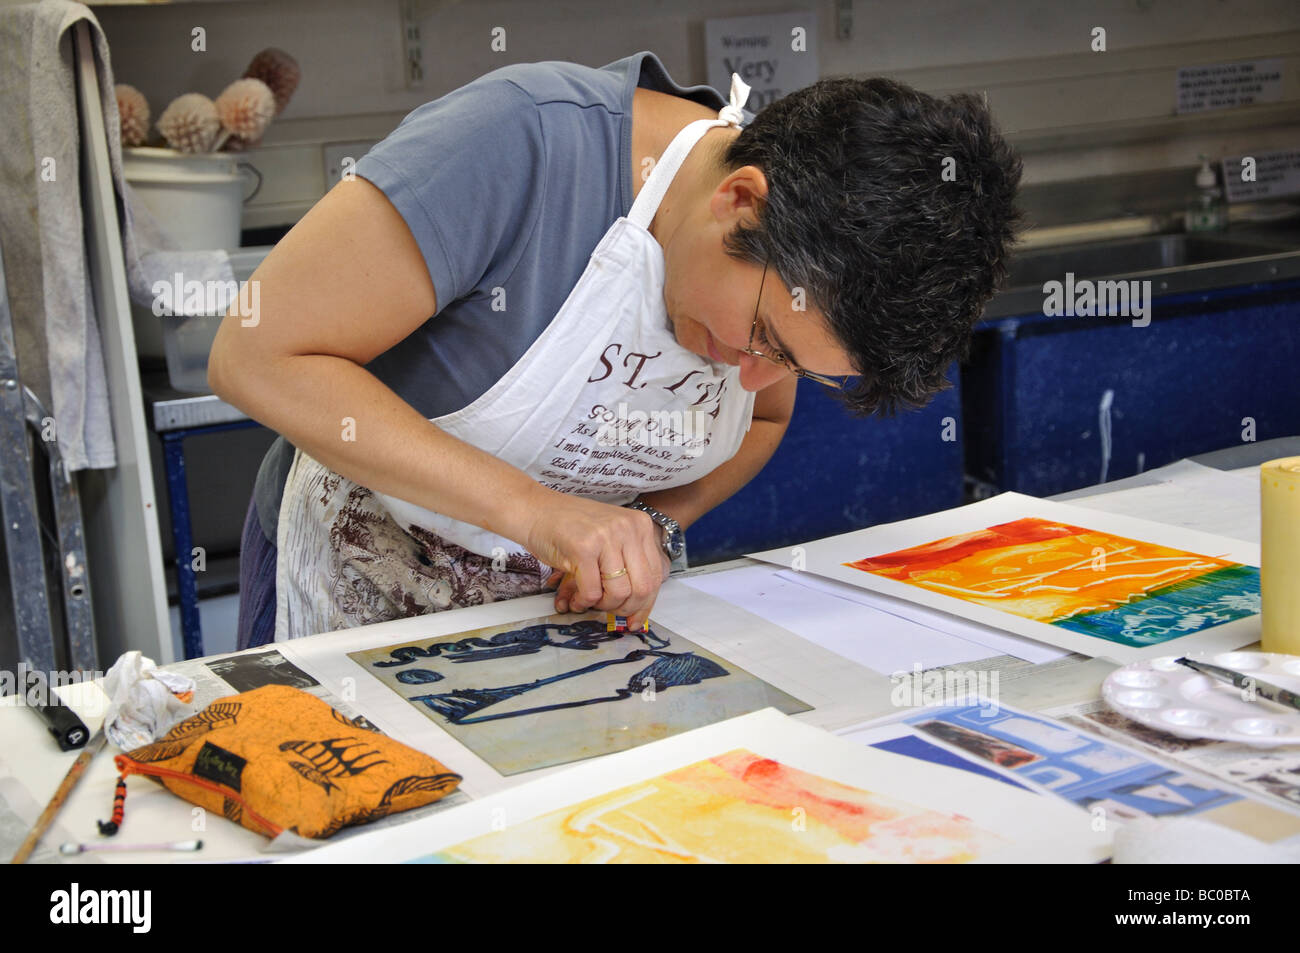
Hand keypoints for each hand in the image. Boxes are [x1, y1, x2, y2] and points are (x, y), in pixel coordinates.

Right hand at [526, 493, 671, 631]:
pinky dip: (583, 602)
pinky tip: (575, 598)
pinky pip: (592, 592)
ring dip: (602, 605)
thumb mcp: (610, 538)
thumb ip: (628, 566)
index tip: (636, 620)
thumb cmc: (571, 528)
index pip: (655, 575)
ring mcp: (606, 537)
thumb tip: (639, 610)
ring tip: (587, 600)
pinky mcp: (583, 548)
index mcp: (640, 525)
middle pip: (642, 587)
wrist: (536, 510)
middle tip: (608, 610)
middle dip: (625, 608)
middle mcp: (628, 528)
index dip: (646, 604)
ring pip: (619, 592)